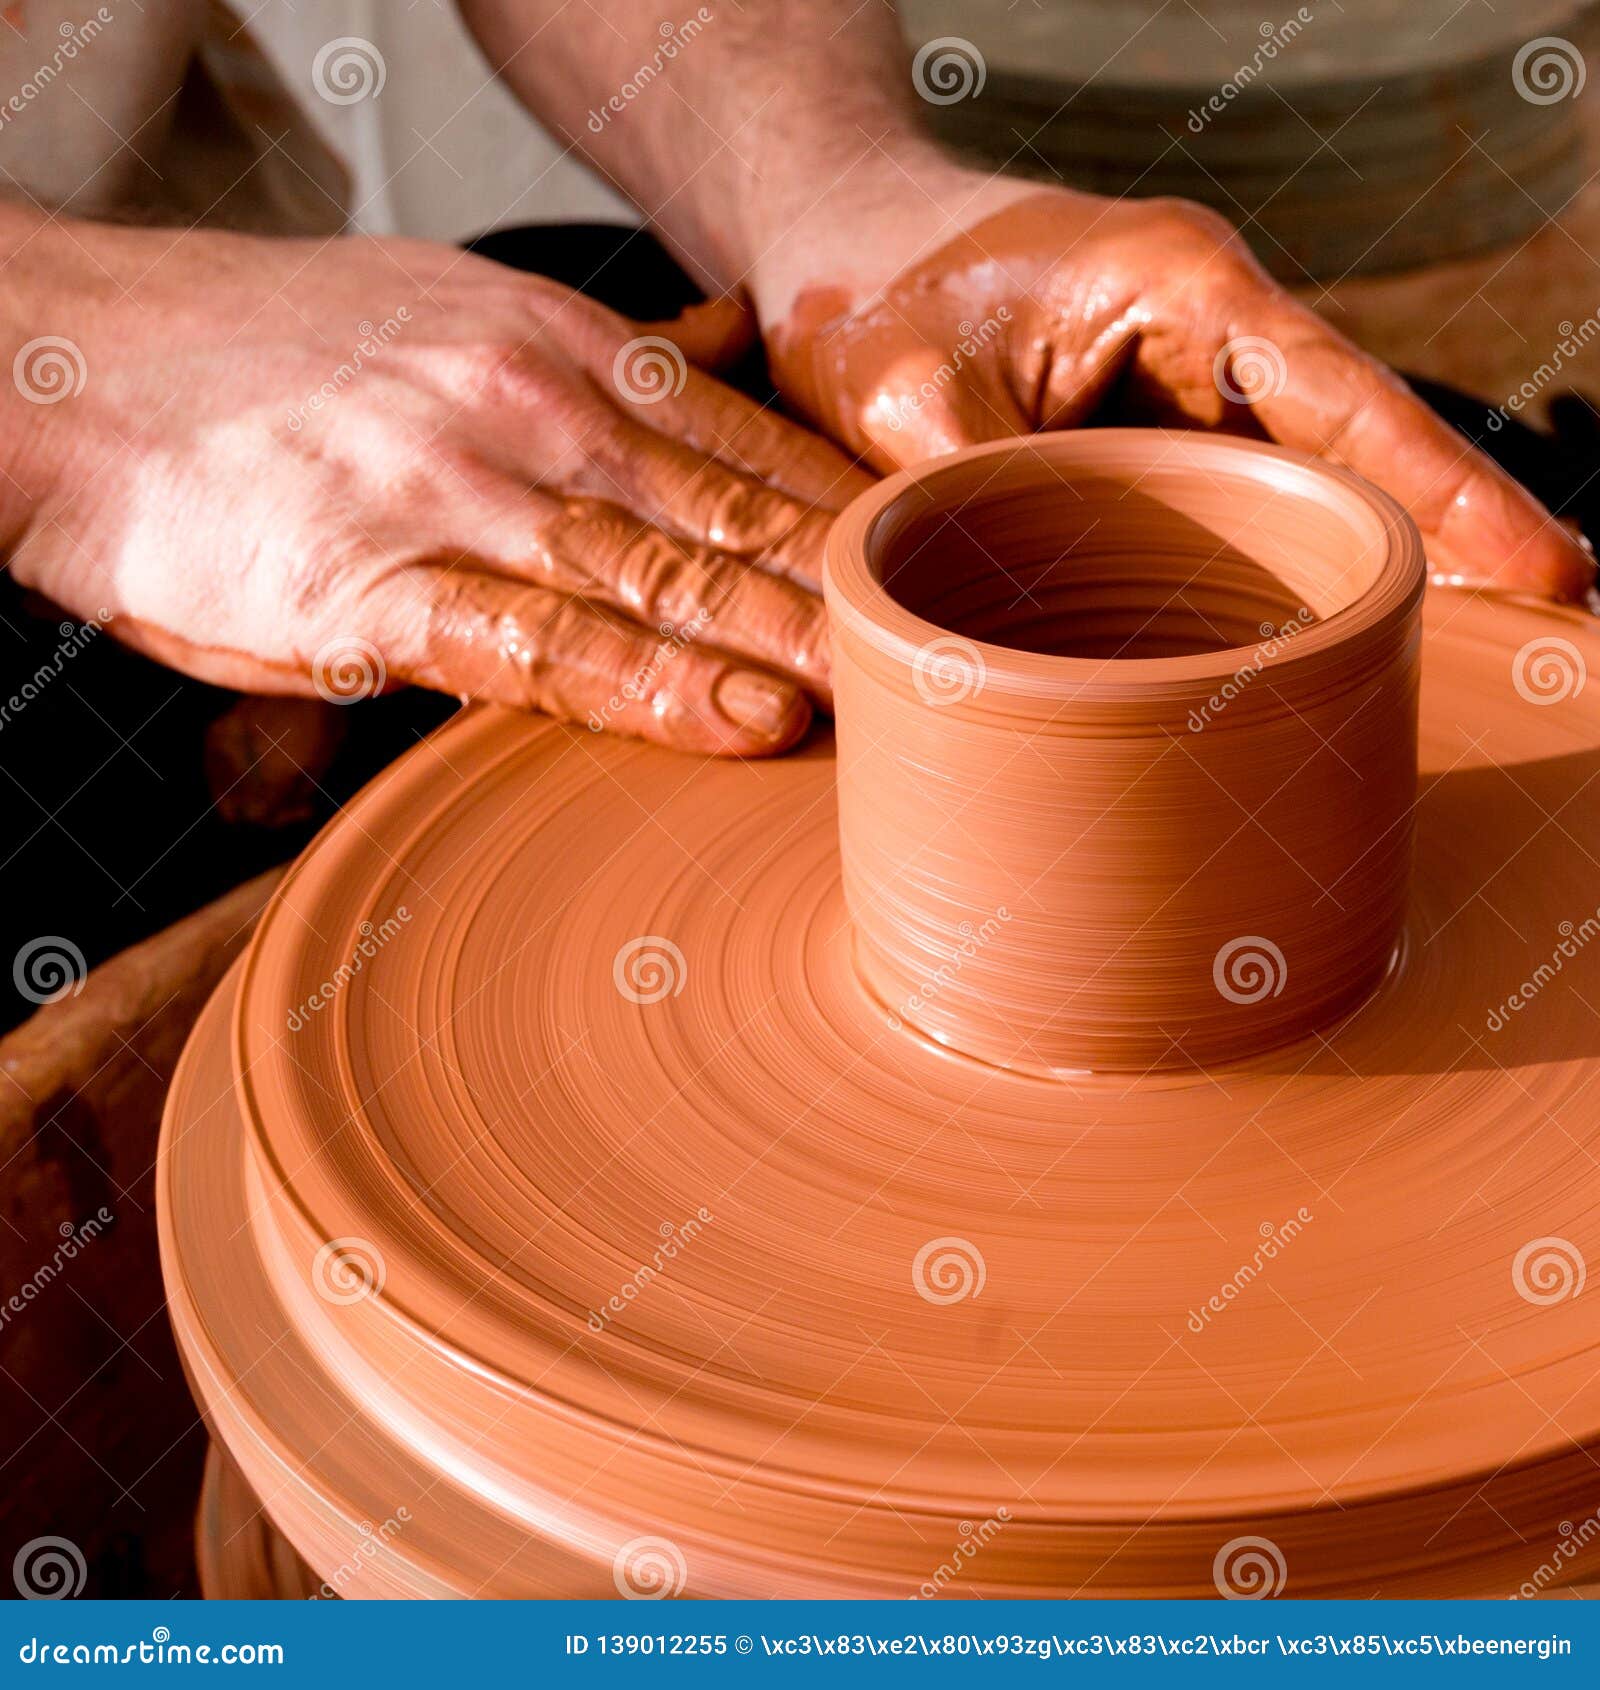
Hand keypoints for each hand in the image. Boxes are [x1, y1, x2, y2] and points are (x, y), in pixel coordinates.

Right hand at [1, 210, 869, 754]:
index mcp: (555, 348)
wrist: (66, 362)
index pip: (744, 446)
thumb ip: (583, 378)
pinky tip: (737, 718)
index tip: (935, 581)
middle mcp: (526, 408)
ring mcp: (453, 495)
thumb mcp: (445, 324)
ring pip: (661, 576)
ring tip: (891, 705)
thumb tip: (706, 384)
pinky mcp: (370, 588)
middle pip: (730, 515)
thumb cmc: (264, 365)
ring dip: (785, 645)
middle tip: (958, 658)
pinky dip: (651, 686)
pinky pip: (542, 644)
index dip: (850, 522)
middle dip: (850, 596)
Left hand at [757, 178, 1591, 602]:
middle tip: (1547, 645)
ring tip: (1451, 671)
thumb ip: (984, 506)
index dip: (1450, 489)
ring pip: (1295, 494)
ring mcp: (1177, 395)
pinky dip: (1268, 583)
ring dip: (1360, 576)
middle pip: (1353, 452)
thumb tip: (1017, 640)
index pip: (1345, 398)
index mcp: (1179, 290)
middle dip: (1445, 543)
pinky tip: (1310, 657)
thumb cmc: (862, 295)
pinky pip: (1224, 520)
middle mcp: (1203, 338)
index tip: (1548, 571)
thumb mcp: (907, 403)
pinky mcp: (1139, 448)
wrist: (829, 251)